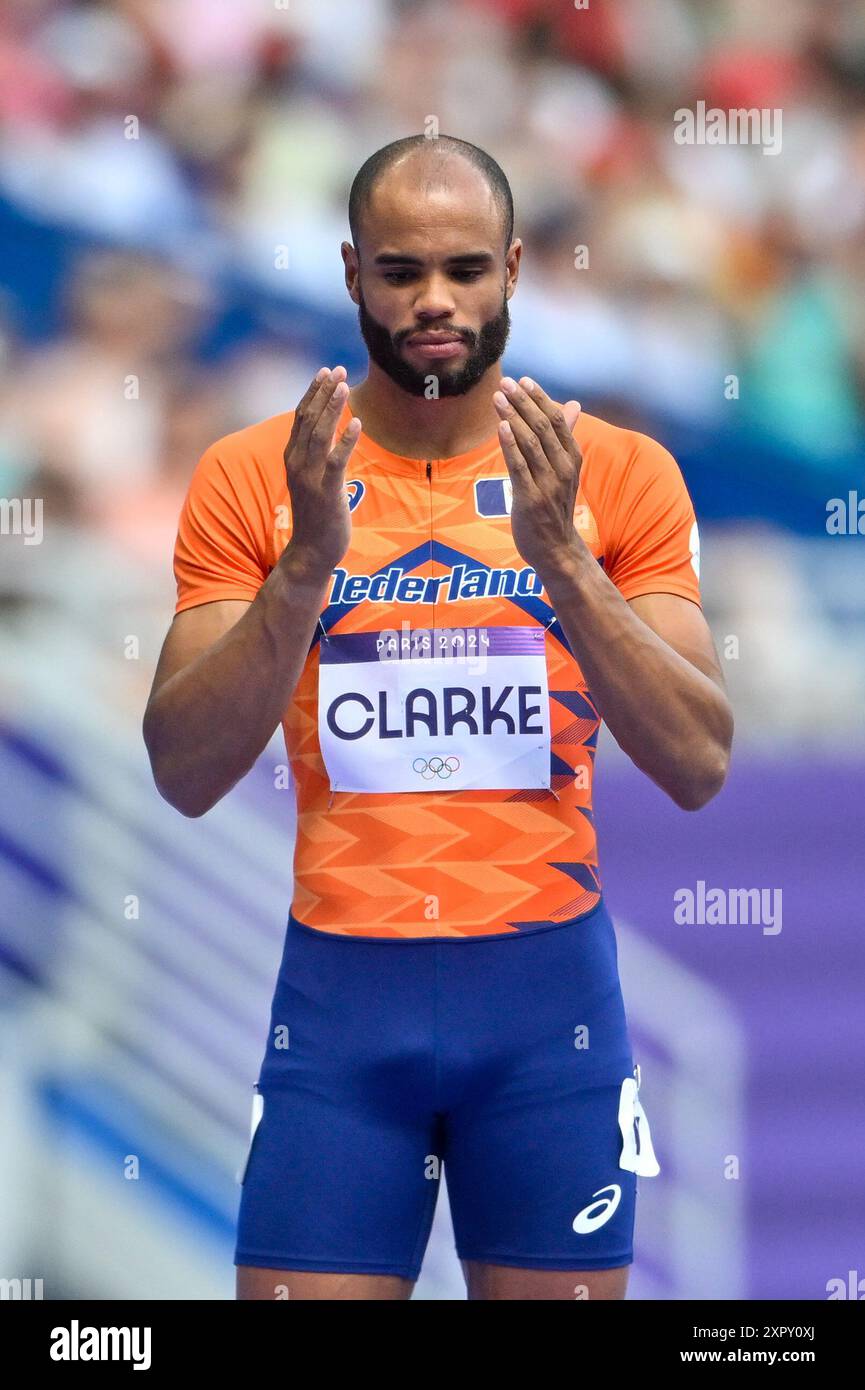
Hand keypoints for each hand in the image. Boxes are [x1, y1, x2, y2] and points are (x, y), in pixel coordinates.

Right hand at [281, 366, 360, 575]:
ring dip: (331, 408)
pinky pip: (336, 461)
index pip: (301, 417)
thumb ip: (316, 456)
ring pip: (319, 435)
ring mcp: (311, 478)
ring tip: (343, 386)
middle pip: (308, 419)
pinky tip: (357, 423)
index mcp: (293, 458)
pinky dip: (345, 440)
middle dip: (323, 392)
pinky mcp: (327, 493)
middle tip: (336, 369)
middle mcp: (298, 464)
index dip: (313, 392)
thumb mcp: (311, 480)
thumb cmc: (316, 515)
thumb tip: (330, 431)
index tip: (326, 371)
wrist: (311, 552)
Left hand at [492, 376, 582, 578]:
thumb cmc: (555, 507)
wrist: (556, 549)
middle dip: (523, 402)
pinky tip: (501, 426)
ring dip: (513, 416)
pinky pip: (520, 466)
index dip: (540, 398)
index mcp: (573, 459)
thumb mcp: (565, 470)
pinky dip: (511, 444)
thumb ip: (565, 437)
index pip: (558, 421)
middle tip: (505, 383)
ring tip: (498, 397)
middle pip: (544, 427)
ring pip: (531, 442)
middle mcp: (563, 469)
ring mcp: (548, 484)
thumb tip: (573, 405)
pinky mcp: (531, 499)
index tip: (523, 380)